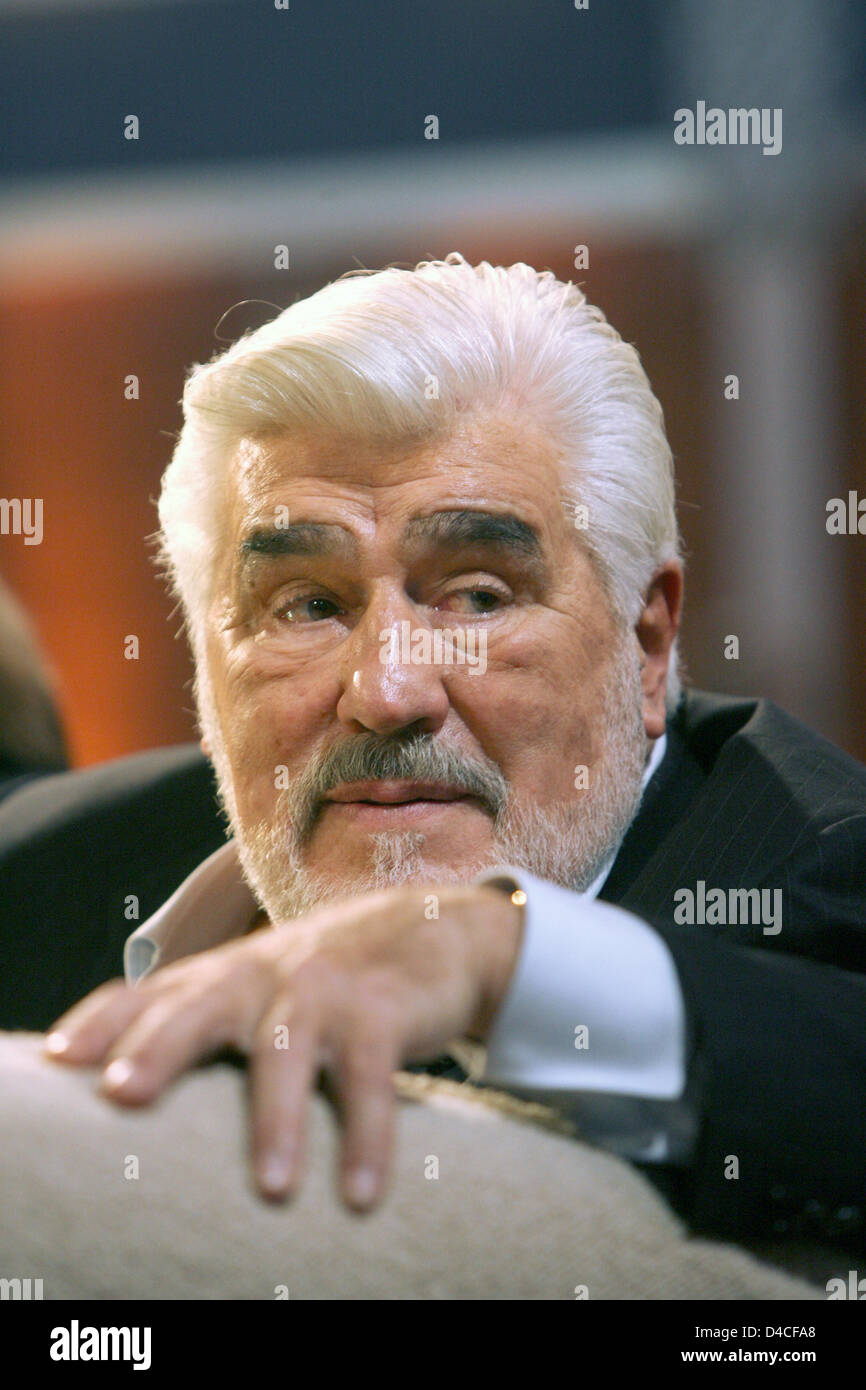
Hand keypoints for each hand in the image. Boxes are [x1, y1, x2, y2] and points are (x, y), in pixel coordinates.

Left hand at [43, 882, 523, 1210]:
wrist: (431, 928)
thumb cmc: (325, 977)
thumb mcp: (255, 988)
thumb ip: (198, 1022)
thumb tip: (123, 1095)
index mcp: (222, 977)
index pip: (148, 993)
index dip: (101, 1023)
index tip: (57, 1058)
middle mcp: (261, 977)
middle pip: (199, 1007)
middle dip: (159, 1047)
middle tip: (122, 1092)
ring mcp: (321, 990)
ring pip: (287, 1051)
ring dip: (279, 1120)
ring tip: (275, 1189)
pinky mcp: (380, 1010)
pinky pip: (370, 1077)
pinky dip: (367, 1136)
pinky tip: (359, 1191)